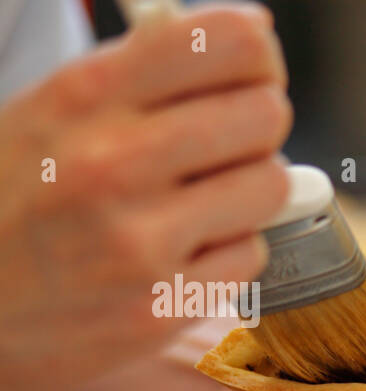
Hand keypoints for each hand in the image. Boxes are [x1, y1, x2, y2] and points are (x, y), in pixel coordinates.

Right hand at [0, 2, 290, 390]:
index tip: (251, 74)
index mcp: (86, 94)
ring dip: (248, 193)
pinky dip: (227, 254)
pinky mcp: (163, 306)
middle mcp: (113, 162)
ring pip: (271, 186)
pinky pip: (250, 255)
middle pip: (267, 114)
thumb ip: (143, 72)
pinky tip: (180, 255)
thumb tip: (253, 40)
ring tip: (199, 203)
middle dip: (256, 127)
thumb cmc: (19, 196)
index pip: (231, 43)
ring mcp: (140, 241)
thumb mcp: (55, 110)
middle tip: (226, 145)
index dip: (258, 58)